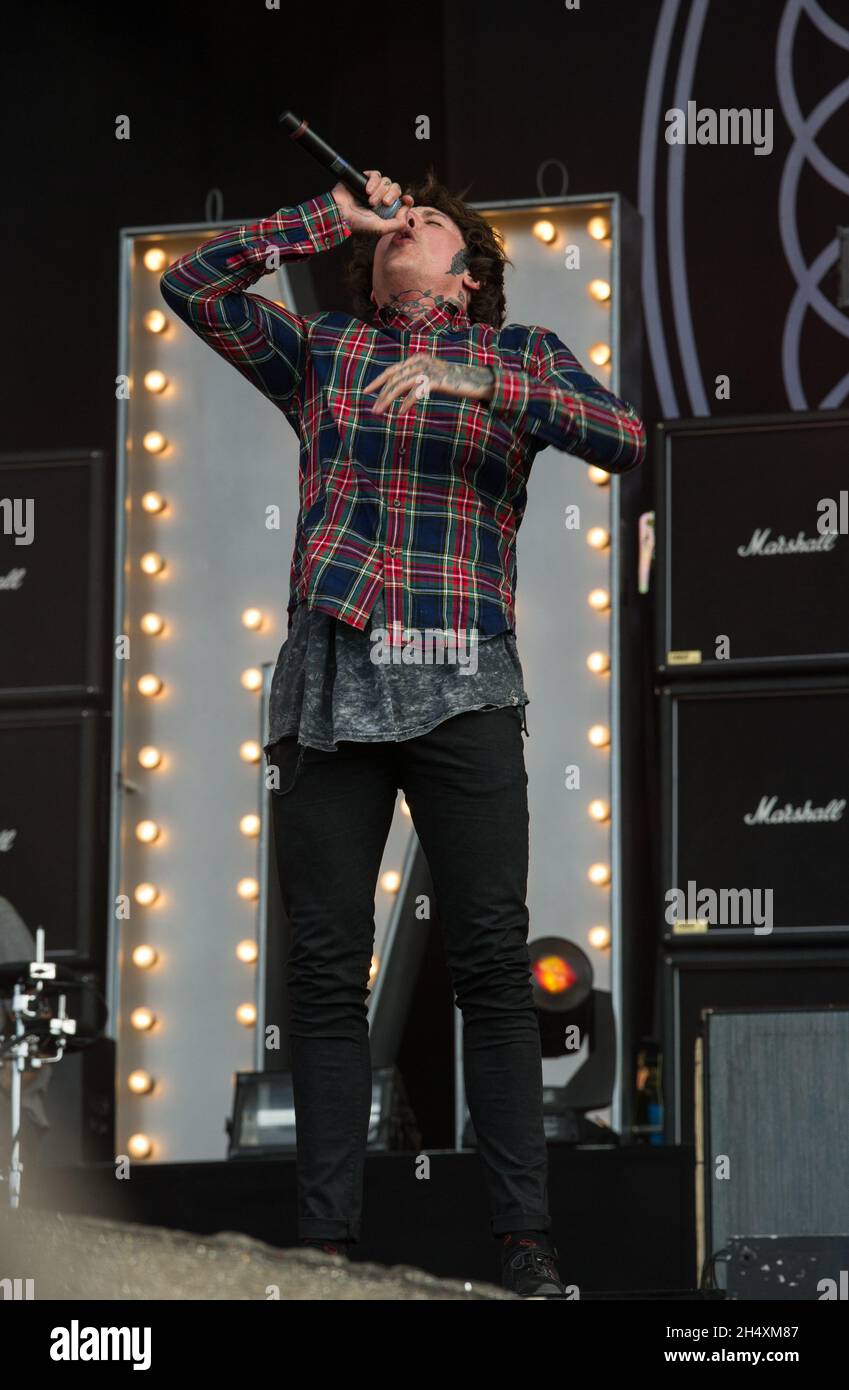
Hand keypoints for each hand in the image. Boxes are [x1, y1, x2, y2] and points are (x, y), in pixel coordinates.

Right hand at [331, 171, 413, 235]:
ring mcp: (373, 188)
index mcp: (386, 210)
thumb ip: (398, 223)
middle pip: (396, 189)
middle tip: (383, 204)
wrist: (341, 213)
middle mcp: (381, 198)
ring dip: (380, 192)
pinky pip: (376, 175)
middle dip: (391, 196)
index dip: (407, 200)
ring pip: (387, 182)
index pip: (402, 201)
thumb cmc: (359, 224)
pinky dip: (373, 182)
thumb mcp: (382, 229)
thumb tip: (407, 209)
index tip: (407, 200)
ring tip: (370, 201)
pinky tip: (366, 190)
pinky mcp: (365, 179)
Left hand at [366, 353, 494, 414]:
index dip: (378, 381)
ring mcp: (428, 369)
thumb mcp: (430, 377)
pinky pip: (416, 392)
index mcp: (417, 359)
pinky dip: (407, 403)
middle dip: (381, 395)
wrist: (475, 380)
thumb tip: (398, 391)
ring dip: (388, 400)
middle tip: (373, 410)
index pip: (392, 370)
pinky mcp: (436, 379)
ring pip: (401, 385)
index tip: (366, 392)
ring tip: (380, 412)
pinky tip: (400, 413)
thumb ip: (416, 379)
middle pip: (394, 378)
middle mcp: (420, 361)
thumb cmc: (452, 382)